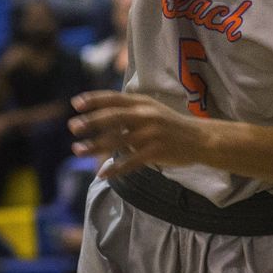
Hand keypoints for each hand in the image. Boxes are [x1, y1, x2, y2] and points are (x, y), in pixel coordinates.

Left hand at [67, 91, 208, 177]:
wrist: (200, 139)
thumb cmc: (168, 124)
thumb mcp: (150, 109)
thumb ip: (127, 110)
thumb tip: (98, 115)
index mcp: (142, 103)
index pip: (114, 98)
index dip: (94, 100)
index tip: (76, 103)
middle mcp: (145, 115)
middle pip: (113, 117)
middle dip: (91, 122)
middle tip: (72, 127)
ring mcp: (151, 134)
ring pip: (117, 140)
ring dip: (95, 146)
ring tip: (77, 150)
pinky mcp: (156, 152)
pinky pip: (130, 161)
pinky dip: (114, 168)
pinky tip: (102, 173)